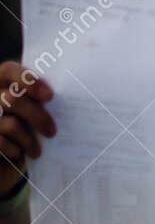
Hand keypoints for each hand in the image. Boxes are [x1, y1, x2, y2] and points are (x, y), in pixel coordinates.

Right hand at [0, 62, 54, 198]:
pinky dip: (14, 150)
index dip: (28, 81)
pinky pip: (0, 141)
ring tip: (37, 151)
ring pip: (11, 125)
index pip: (9, 70)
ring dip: (29, 141)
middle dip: (38, 117)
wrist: (15, 152)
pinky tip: (19, 154)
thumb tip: (78, 100)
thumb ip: (45, 101)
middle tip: (52, 132)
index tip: (50, 96)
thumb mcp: (39, 110)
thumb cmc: (32, 126)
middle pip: (13, 99)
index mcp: (4, 81)